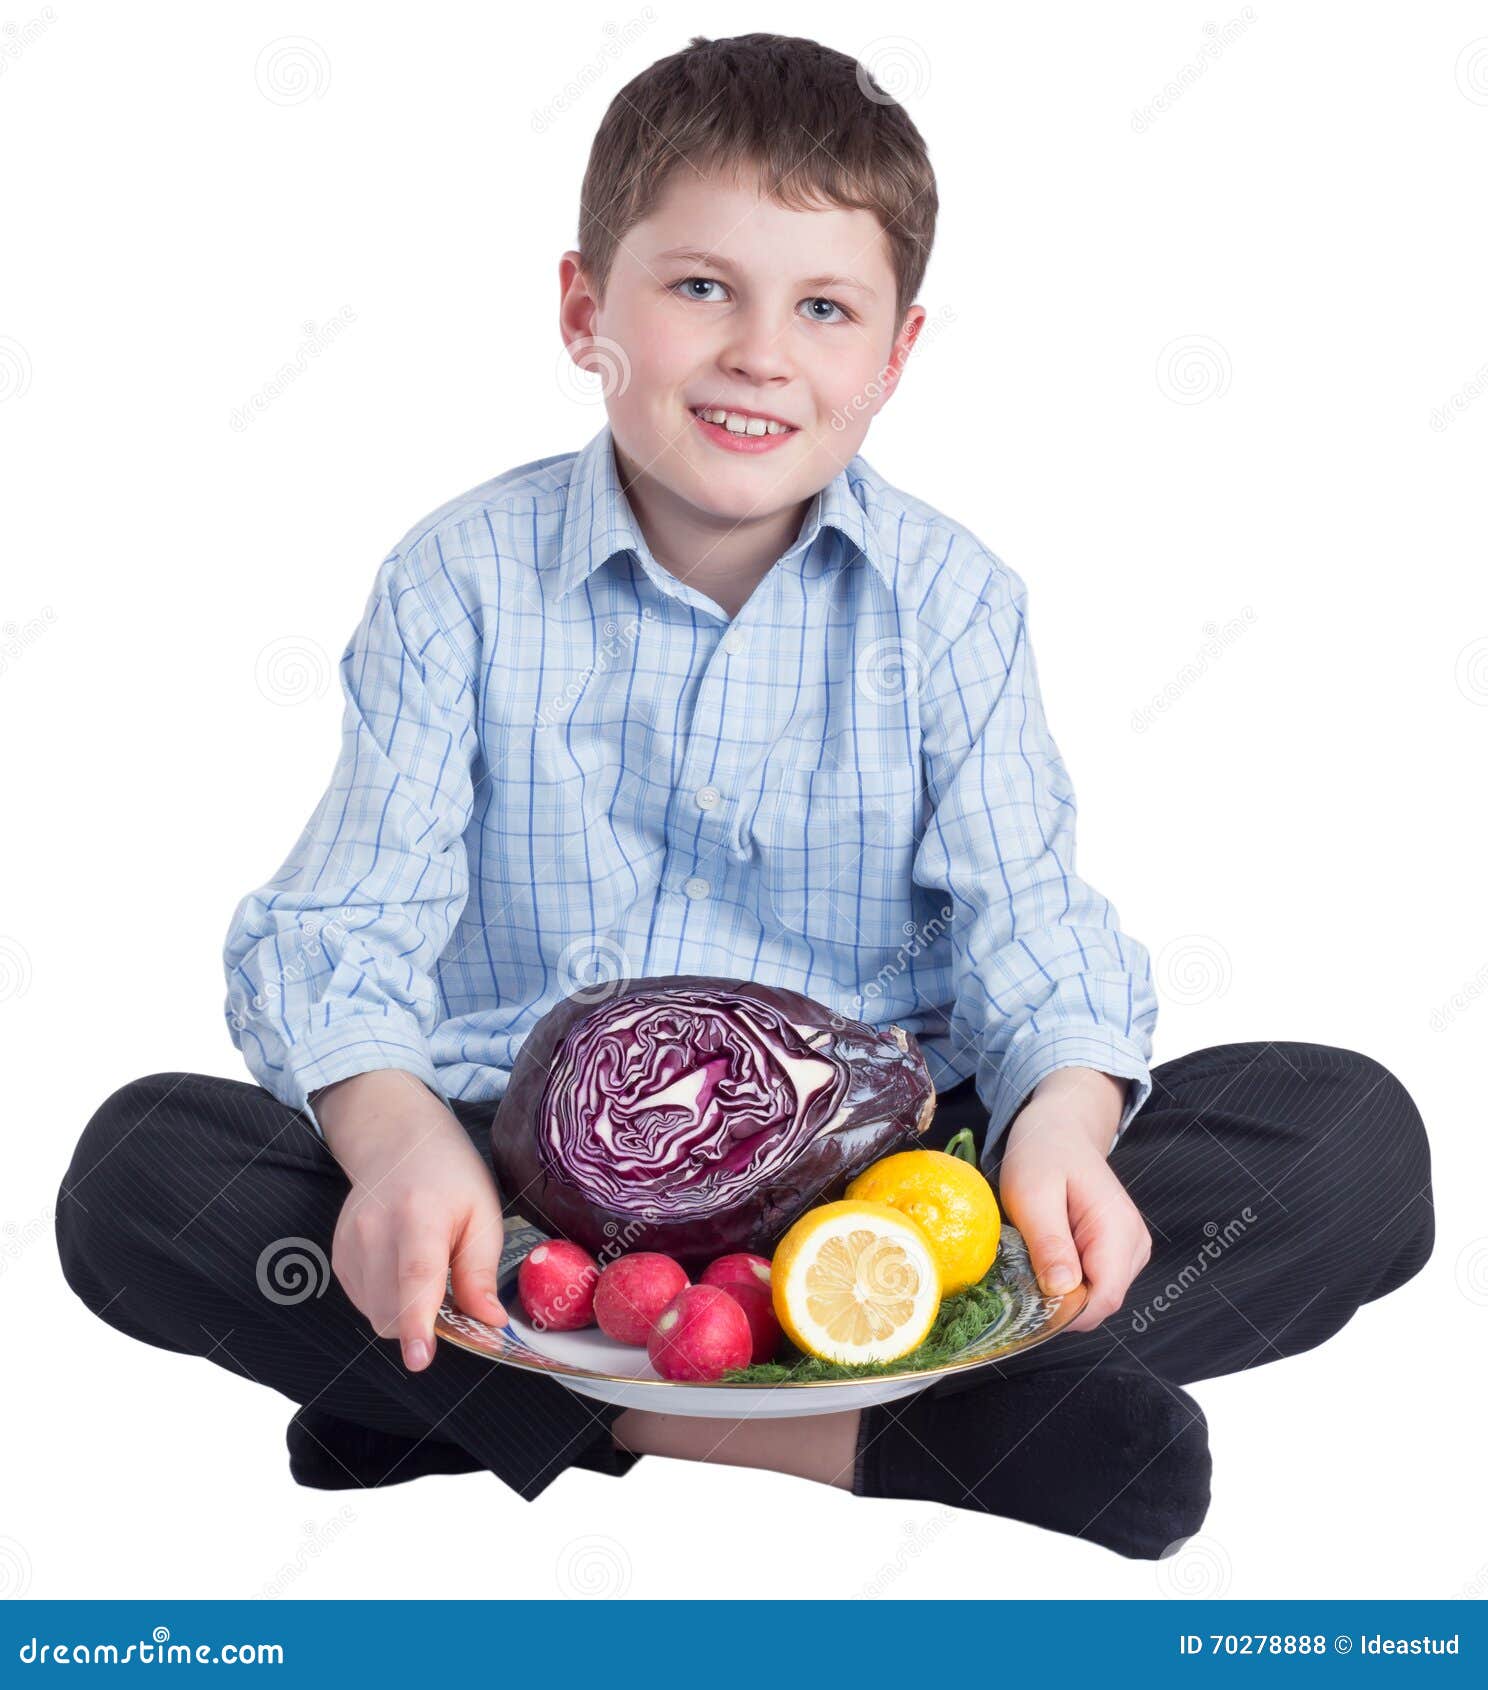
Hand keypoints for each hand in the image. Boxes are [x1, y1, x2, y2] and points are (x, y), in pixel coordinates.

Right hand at [313, 1070, 509, 1371]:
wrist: (396, 1141)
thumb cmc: (449, 1175)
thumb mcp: (483, 1213)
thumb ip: (481, 1271)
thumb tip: (489, 1322)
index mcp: (418, 1215)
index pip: (414, 1278)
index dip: (417, 1323)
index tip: (420, 1358)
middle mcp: (374, 1230)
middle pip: (391, 1309)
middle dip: (422, 1325)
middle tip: (451, 1298)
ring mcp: (349, 1244)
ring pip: (375, 1313)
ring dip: (405, 1314)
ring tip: (428, 1274)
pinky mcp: (338, 1256)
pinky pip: (364, 1302)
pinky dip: (388, 1302)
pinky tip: (404, 1270)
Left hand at [995, 1069, 1150, 1333]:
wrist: (1060, 1129)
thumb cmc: (1042, 1154)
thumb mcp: (1033, 1194)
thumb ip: (1050, 1243)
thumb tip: (1062, 1293)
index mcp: (1118, 1230)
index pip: (1104, 1299)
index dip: (1066, 1313)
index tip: (1026, 1306)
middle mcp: (1134, 1245)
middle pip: (1100, 1303)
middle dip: (1060, 1303)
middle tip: (1021, 1274)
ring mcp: (1129, 1251)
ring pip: (1095, 1299)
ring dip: (1062, 1292)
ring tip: (1033, 1257)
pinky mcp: (1116, 1253)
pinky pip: (1092, 1285)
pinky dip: (1067, 1281)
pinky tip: (1046, 1256)